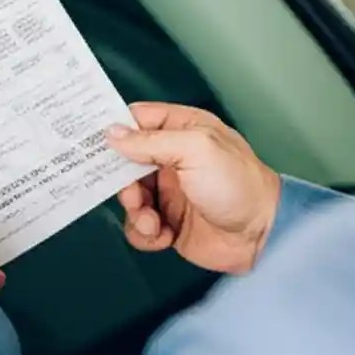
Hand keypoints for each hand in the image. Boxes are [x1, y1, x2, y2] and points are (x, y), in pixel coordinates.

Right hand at [106, 102, 280, 273]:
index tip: (93, 142)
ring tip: (152, 221)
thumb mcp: (195, 149)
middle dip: (122, 180)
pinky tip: (162, 235)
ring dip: (135, 211)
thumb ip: (150, 140)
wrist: (262, 235)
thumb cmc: (238, 184)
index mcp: (182, 129)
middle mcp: (173, 158)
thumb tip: (113, 133)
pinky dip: (145, 233)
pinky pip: (140, 226)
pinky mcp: (170, 222)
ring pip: (130, 197)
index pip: (137, 119)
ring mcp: (170, 191)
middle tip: (134, 194)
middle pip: (125, 161)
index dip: (115, 128)